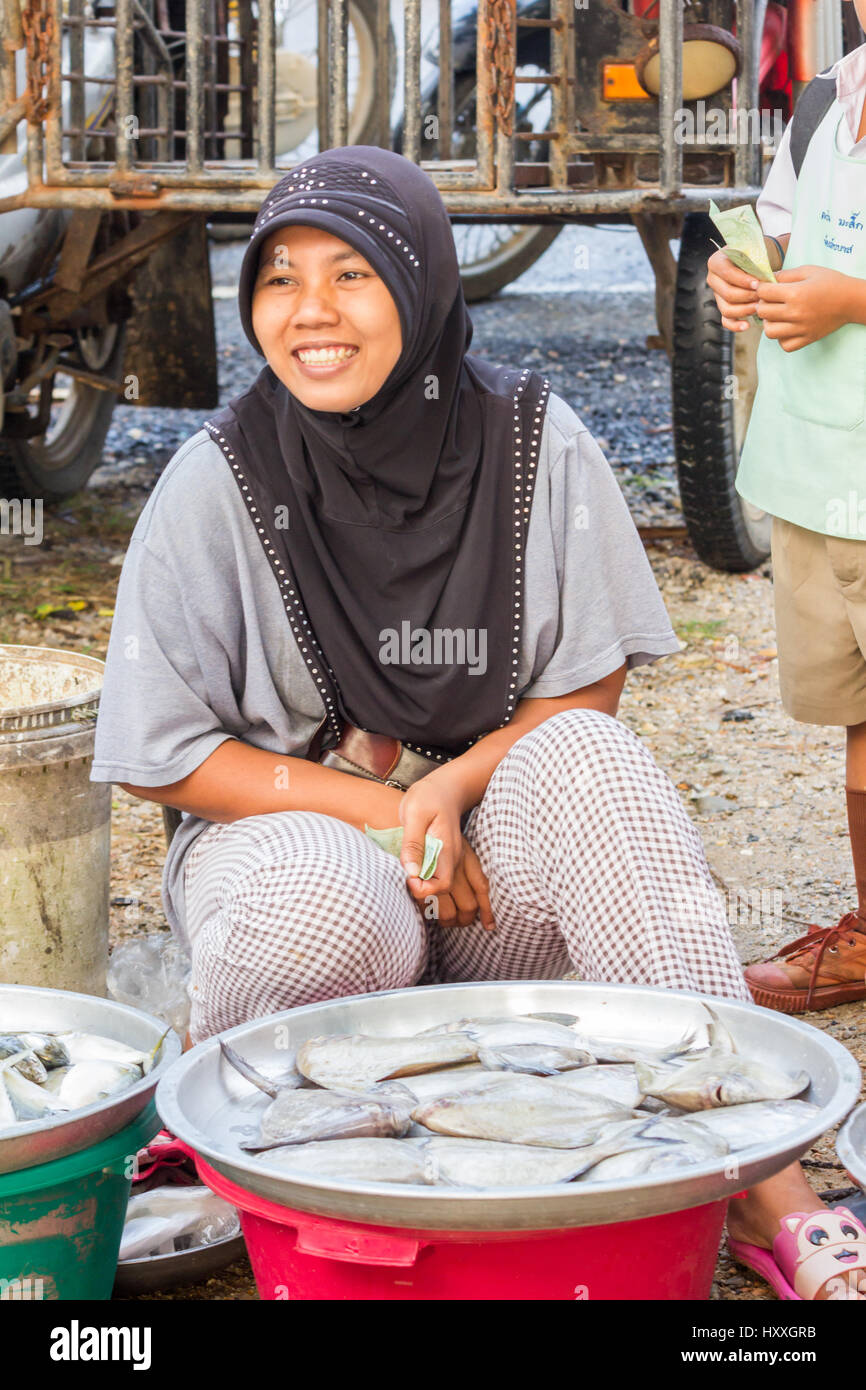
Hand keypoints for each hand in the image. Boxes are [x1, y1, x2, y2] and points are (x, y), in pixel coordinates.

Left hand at [398, 771, 494, 929]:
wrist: (445, 786)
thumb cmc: (426, 797)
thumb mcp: (413, 814)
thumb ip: (412, 844)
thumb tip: (412, 873)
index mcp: (446, 850)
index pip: (441, 885)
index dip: (425, 892)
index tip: (410, 885)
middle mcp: (459, 859)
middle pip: (463, 901)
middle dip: (446, 916)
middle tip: (428, 915)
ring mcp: (465, 860)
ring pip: (476, 898)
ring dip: (466, 916)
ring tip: (454, 925)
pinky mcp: (465, 859)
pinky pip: (482, 886)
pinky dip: (485, 906)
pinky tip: (487, 922)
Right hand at [705, 248, 760, 330]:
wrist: (759, 260)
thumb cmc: (758, 253)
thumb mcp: (755, 250)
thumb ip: (753, 260)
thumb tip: (759, 280)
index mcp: (717, 262)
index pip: (727, 273)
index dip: (742, 280)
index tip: (758, 284)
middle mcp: (713, 279)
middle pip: (727, 293)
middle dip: (746, 297)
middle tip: (762, 296)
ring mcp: (717, 295)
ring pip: (727, 309)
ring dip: (744, 310)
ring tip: (759, 307)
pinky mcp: (723, 307)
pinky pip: (726, 321)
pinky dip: (735, 325)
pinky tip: (747, 325)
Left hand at [756, 266, 851, 350]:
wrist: (851, 300)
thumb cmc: (831, 283)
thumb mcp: (809, 271)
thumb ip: (786, 275)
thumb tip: (767, 279)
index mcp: (795, 293)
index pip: (763, 293)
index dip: (761, 288)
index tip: (766, 288)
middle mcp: (795, 312)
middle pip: (762, 312)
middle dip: (762, 305)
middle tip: (770, 301)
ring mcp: (801, 328)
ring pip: (769, 332)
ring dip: (769, 323)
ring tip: (776, 317)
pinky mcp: (807, 339)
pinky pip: (784, 345)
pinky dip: (781, 338)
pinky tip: (786, 329)